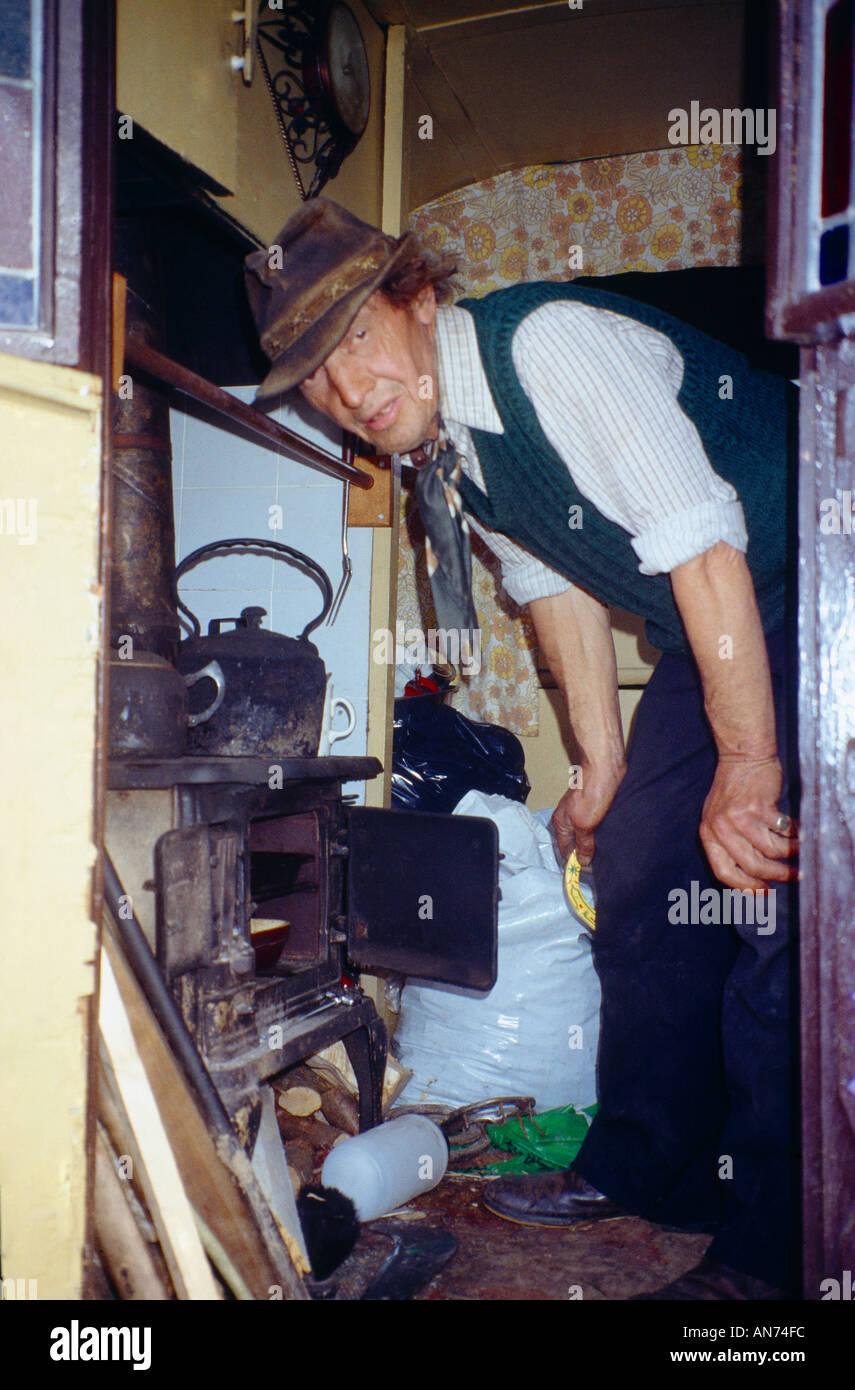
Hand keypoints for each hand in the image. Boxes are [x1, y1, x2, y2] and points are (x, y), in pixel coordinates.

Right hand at [551, 760, 625, 864]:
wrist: (604, 767)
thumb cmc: (591, 791)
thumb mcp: (585, 824)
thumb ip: (583, 844)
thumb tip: (582, 861)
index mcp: (561, 824)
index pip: (565, 852)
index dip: (576, 864)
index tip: (591, 873)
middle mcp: (568, 819)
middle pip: (574, 845)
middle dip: (585, 856)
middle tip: (600, 865)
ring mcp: (580, 813)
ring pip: (585, 836)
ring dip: (594, 845)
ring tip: (606, 854)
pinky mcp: (593, 807)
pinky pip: (594, 827)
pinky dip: (600, 835)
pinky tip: (609, 838)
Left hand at [699, 755, 798, 889]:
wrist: (742, 757)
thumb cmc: (733, 790)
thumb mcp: (718, 818)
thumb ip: (729, 844)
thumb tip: (753, 878)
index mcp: (708, 834)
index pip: (724, 872)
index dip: (746, 887)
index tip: (764, 892)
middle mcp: (721, 828)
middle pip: (752, 866)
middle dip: (777, 875)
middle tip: (793, 876)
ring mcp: (739, 817)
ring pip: (771, 850)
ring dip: (790, 854)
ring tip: (799, 852)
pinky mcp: (759, 806)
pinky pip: (782, 831)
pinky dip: (794, 834)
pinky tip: (798, 832)